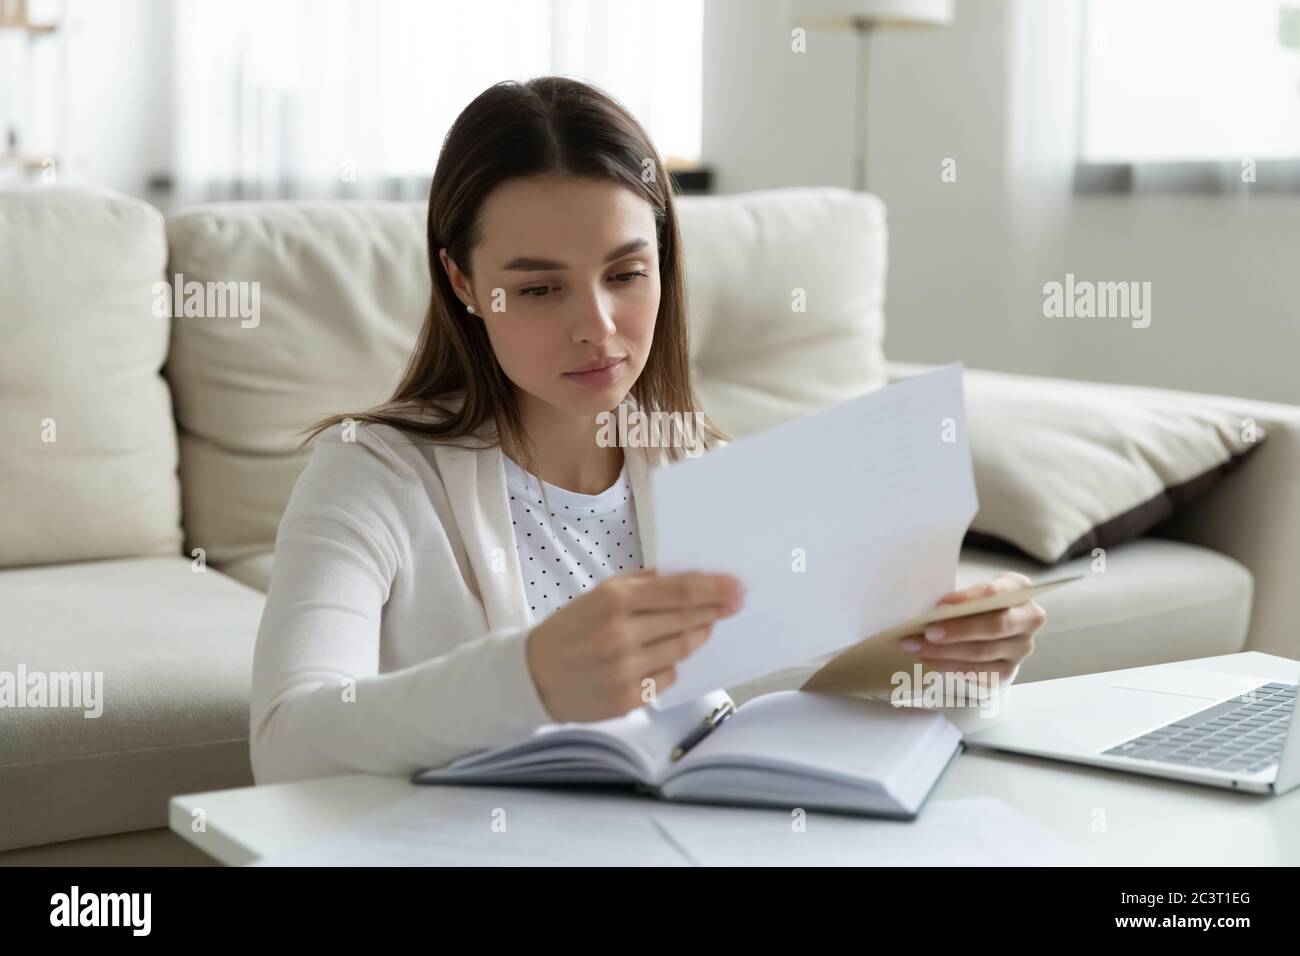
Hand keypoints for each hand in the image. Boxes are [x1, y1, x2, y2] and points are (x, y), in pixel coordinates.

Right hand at [526, 568, 744, 722]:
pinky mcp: (628, 699)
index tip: (737, 587)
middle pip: (688, 620)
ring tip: (701, 627)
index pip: (680, 592)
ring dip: (696, 636)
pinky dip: (668, 665)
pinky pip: (667, 678)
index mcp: (614, 601)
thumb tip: (685, 578)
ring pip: (682, 650)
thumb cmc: (570, 630)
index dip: (714, 588)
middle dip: (716, 610)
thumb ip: (641, 584)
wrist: (532, 676)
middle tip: (735, 603)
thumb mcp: (598, 595)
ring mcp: (626, 670)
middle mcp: (622, 635)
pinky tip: (656, 658)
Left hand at [898, 572, 1045, 682]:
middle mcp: (1028, 618)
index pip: (997, 592)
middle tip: (927, 631)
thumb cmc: (974, 605)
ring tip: (915, 646)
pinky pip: (976, 672)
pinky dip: (947, 665)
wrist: (987, 633)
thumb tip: (928, 610)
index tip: (941, 605)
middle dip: (958, 629)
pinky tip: (927, 659)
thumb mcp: (970, 593)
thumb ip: (957, 599)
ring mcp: (1021, 648)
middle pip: (996, 625)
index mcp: (1019, 589)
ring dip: (944, 651)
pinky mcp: (1007, 671)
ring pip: (982, 652)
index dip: (970, 598)